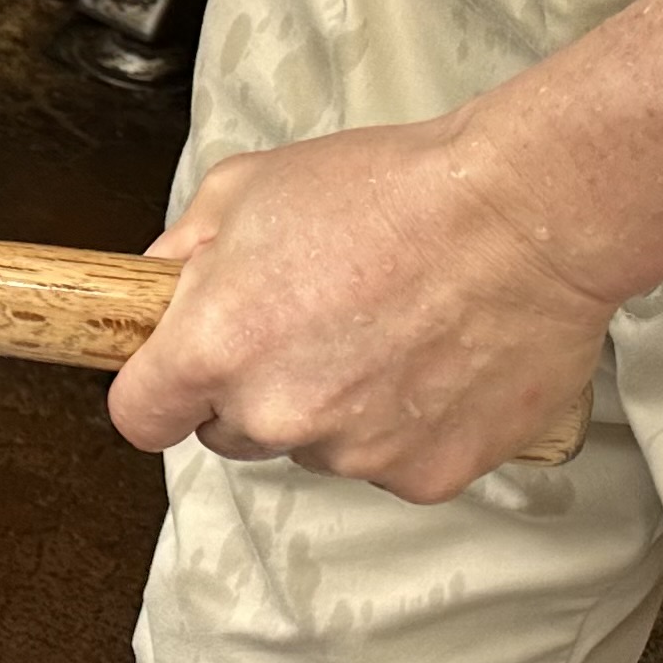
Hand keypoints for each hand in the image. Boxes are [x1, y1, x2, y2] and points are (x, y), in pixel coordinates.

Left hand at [107, 111, 616, 501]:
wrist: (523, 214)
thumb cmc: (390, 190)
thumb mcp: (245, 188)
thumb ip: (182, 251)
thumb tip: (157, 289)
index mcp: (216, 347)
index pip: (140, 416)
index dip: (157, 391)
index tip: (176, 376)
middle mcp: (278, 414)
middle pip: (232, 432)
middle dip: (252, 387)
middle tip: (308, 324)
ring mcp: (355, 453)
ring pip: (315, 445)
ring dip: (333, 406)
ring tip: (385, 330)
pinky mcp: (428, 475)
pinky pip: (390, 460)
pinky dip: (404, 425)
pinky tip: (432, 361)